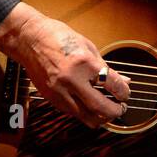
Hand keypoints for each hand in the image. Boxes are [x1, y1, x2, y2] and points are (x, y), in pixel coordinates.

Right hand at [0, 2, 129, 128]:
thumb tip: (124, 81)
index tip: (126, 94)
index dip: (124, 92)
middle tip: (121, 108)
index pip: (112, 85)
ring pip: (85, 115)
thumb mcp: (88, 47)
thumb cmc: (59, 38)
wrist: (30, 39)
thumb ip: (106, 67)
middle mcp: (71, 79)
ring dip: (100, 118)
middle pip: (99, 107)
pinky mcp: (50, 97)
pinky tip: (91, 109)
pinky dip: (85, 114)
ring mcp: (59, 90)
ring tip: (108, 113)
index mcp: (84, 62)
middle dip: (115, 111)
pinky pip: (72, 112)